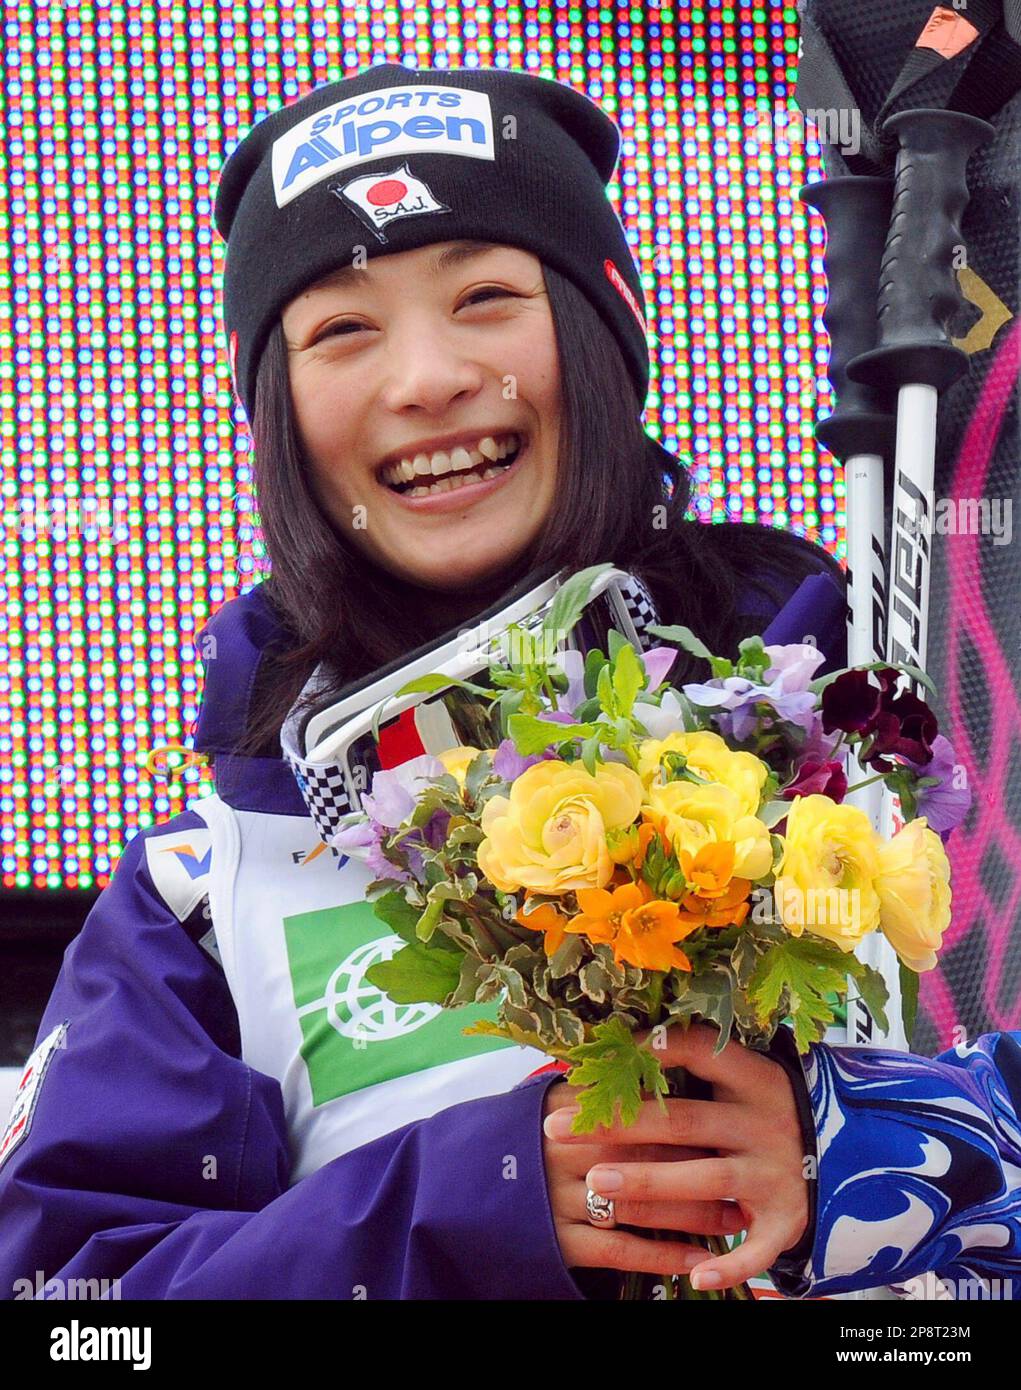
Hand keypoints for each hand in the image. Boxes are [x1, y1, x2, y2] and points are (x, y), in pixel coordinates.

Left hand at [545, 1022, 810, 1289]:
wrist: (853, 1154)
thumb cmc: (768, 1112)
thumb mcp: (744, 1080)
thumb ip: (694, 1066)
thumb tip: (616, 1044)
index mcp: (753, 1078)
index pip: (697, 1051)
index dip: (649, 1049)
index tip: (599, 1054)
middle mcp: (762, 1122)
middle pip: (682, 1122)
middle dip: (618, 1124)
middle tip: (559, 1127)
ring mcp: (774, 1172)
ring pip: (703, 1180)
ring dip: (649, 1183)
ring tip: (597, 1183)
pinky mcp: (787, 1219)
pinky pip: (755, 1247)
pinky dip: (728, 1264)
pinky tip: (692, 1274)